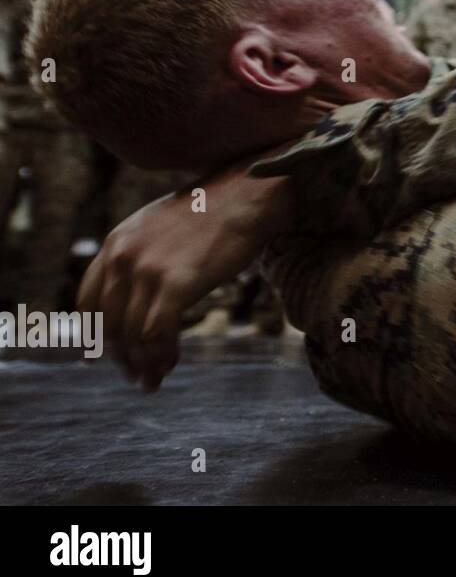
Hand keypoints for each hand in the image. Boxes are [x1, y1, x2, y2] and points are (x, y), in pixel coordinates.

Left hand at [77, 163, 292, 390]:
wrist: (247, 196)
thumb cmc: (215, 211)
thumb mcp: (161, 226)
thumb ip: (142, 253)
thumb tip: (142, 287)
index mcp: (116, 242)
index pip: (87, 300)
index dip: (93, 334)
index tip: (99, 356)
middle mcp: (122, 256)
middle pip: (108, 323)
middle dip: (120, 357)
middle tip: (135, 376)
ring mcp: (147, 270)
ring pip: (131, 334)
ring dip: (141, 364)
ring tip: (153, 380)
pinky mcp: (175, 283)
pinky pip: (156, 333)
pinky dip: (160, 356)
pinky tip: (170, 364)